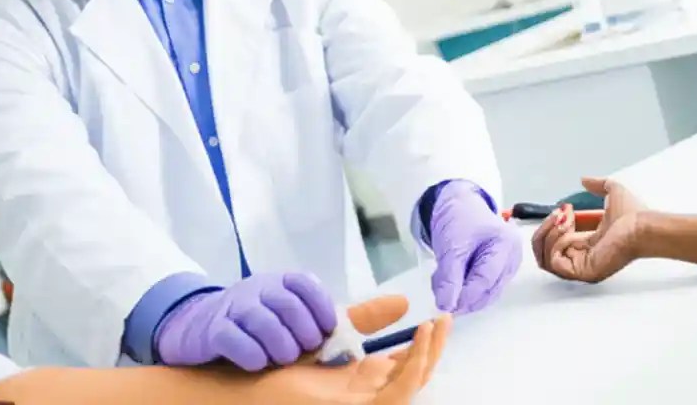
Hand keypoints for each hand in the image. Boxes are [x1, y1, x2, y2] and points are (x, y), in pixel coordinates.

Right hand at [156, 272, 337, 370]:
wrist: (197, 322)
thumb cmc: (251, 321)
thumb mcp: (279, 310)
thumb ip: (306, 316)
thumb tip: (342, 337)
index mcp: (278, 282)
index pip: (304, 283)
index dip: (321, 305)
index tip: (328, 329)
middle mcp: (256, 289)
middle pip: (287, 303)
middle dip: (304, 329)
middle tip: (307, 349)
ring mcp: (234, 307)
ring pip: (262, 320)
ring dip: (280, 343)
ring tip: (285, 359)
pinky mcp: (213, 330)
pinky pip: (232, 338)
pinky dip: (249, 352)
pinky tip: (258, 363)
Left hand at [268, 295, 451, 404]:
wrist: (249, 377)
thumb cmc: (285, 360)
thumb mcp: (334, 332)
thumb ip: (366, 319)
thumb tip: (402, 302)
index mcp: (366, 382)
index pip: (408, 367)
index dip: (427, 344)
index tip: (436, 317)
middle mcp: (368, 395)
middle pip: (416, 376)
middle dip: (436, 348)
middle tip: (446, 317)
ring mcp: (363, 404)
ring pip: (413, 385)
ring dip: (430, 354)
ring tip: (436, 324)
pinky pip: (398, 394)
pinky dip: (413, 367)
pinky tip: (417, 341)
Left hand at [428, 181, 522, 313]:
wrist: (460, 206)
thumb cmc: (459, 219)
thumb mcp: (450, 246)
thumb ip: (448, 277)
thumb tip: (446, 306)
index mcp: (506, 243)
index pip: (486, 279)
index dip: (466, 296)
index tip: (445, 305)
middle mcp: (513, 256)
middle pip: (490, 289)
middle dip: (464, 298)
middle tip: (440, 296)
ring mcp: (509, 265)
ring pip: (487, 293)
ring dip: (464, 295)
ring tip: (443, 282)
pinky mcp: (501, 271)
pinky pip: (485, 289)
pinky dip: (467, 289)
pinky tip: (453, 279)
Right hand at [532, 176, 645, 282]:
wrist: (643, 226)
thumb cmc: (635, 216)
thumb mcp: (613, 192)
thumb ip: (598, 185)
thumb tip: (585, 180)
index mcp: (587, 245)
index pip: (556, 243)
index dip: (553, 225)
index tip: (564, 209)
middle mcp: (582, 258)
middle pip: (544, 253)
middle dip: (545, 230)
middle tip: (559, 215)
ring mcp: (581, 267)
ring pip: (545, 259)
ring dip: (548, 235)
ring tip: (563, 221)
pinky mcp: (582, 271)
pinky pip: (554, 262)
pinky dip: (556, 243)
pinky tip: (568, 231)